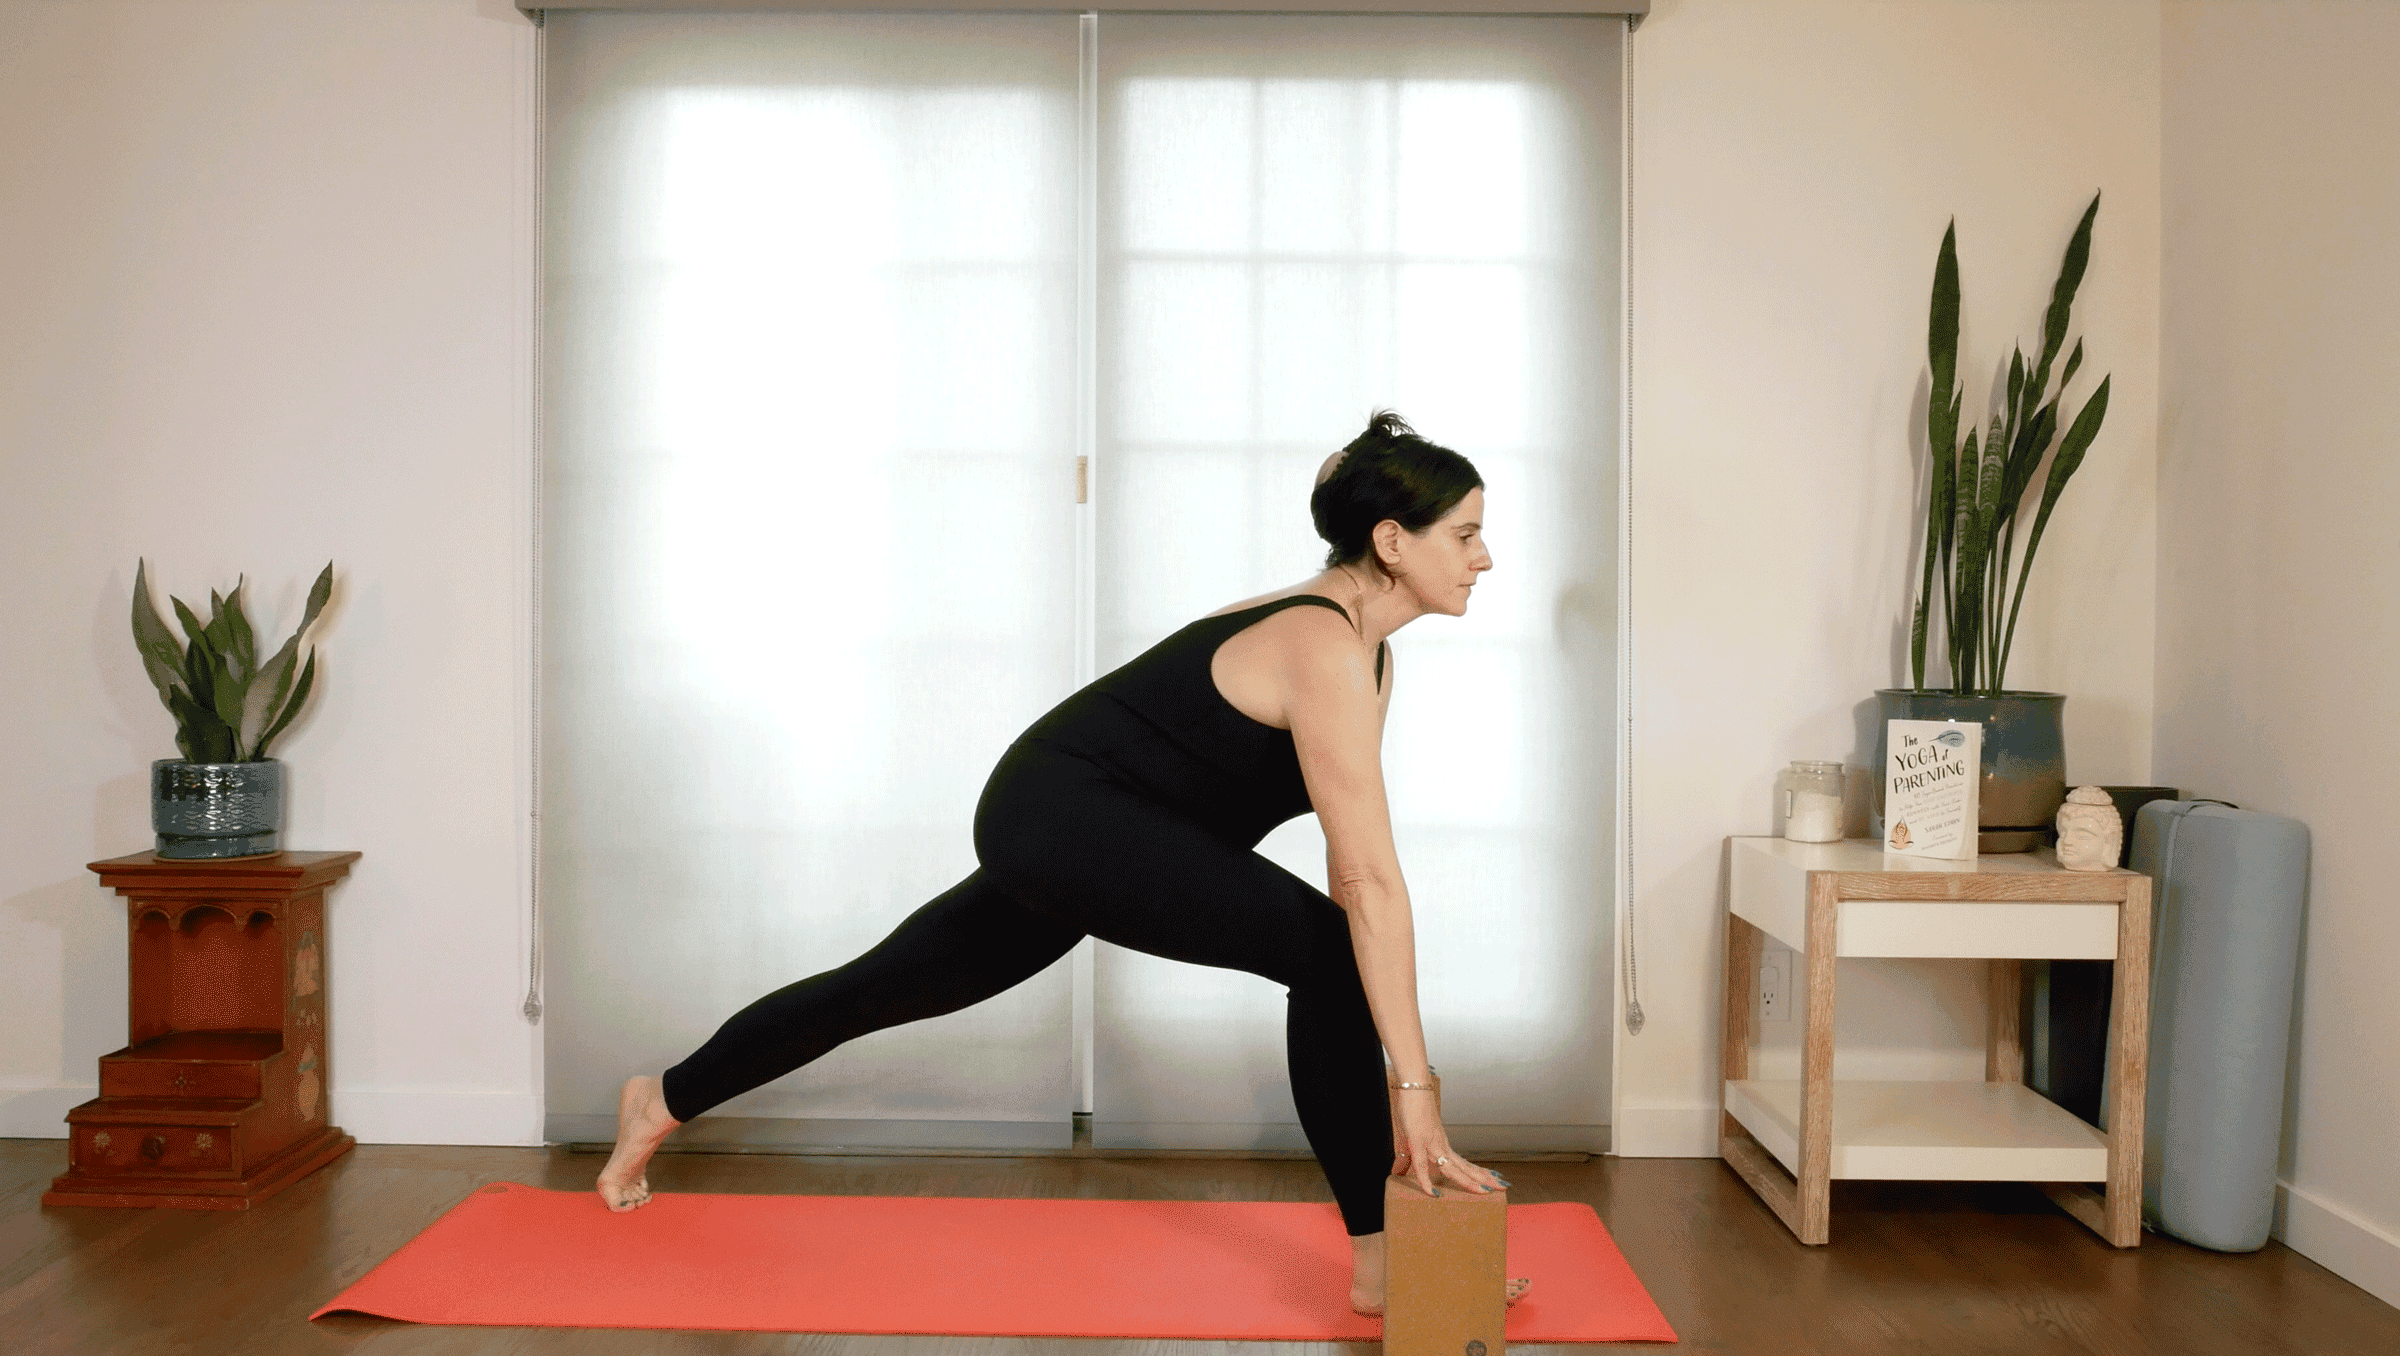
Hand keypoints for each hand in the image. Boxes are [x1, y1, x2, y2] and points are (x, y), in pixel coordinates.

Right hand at [1388, 1088, 1507, 1198]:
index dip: (1477, 1172)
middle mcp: (1441, 1146)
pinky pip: (1421, 1166)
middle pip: (1465, 1166)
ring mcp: (1431, 1144)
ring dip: (1468, 1181)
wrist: (1414, 1087)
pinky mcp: (1417, 1141)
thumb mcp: (1410, 1137)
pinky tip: (1433, 1193)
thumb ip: (1406, 1156)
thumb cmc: (1413, 1108)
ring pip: (1452, 1168)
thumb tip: (1399, 1169)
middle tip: (1504, 1186)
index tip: (1493, 1178)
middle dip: (1483, 1177)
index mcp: (1442, 1145)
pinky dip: (1426, 1181)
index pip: (1463, 1163)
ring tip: (1485, 1190)